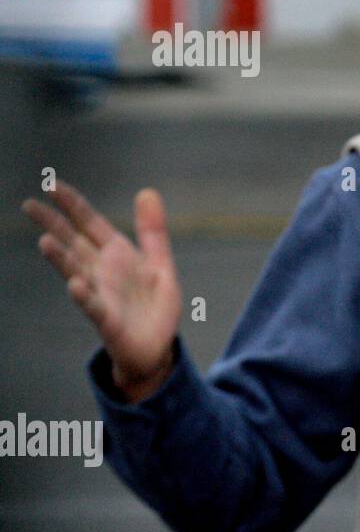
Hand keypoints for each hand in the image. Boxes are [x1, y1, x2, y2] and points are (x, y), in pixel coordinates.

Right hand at [21, 181, 180, 402]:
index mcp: (116, 255)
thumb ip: (153, 230)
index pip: (90, 224)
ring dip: (61, 259)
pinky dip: (84, 296)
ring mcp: (102, 295)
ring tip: (45, 242)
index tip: (52, 184)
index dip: (74, 205)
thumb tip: (147, 191)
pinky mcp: (108, 320)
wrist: (157, 346)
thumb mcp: (159, 262)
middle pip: (74, 243)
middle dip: (54, 225)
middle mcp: (102, 272)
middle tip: (28, 205)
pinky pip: (93, 306)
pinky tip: (75, 285)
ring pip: (77, 273)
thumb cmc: (153, 305)